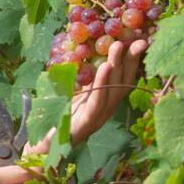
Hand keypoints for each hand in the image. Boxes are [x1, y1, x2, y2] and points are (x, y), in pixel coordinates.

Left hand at [27, 38, 148, 152]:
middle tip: (133, 40)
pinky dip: (102, 84)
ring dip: (117, 67)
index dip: (132, 60)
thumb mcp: (72, 91)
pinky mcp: (87, 123)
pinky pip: (97, 101)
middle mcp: (106, 109)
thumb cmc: (57, 116)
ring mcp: (99, 117)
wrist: (44, 144)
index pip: (123, 78)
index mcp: (105, 100)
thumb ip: (81, 75)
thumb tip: (83, 49)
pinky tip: (105, 69)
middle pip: (123, 82)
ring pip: (113, 91)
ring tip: (118, 47)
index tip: (140, 40)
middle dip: (129, 60)